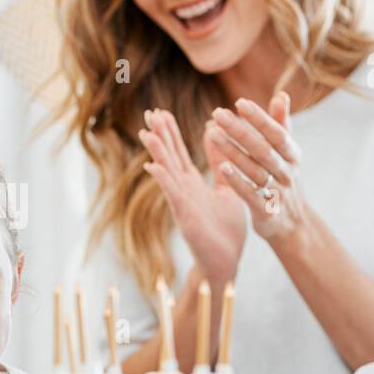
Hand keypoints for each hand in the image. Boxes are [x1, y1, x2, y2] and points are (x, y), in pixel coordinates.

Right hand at [139, 108, 246, 283]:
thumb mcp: (227, 189)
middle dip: (160, 136)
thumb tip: (214, 135)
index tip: (160, 112)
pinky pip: (173, 195)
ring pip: (167, 172)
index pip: (178, 153)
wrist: (226, 261)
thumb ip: (221, 163)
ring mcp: (182, 203)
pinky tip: (153, 166)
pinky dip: (163, 180)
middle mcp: (183, 190)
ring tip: (146, 132)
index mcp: (193, 183)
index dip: (169, 133)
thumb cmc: (226, 229)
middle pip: (169, 157)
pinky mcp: (185, 216)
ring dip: (157, 153)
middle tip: (150, 112)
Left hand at [208, 92, 305, 241]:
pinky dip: (238, 181)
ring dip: (233, 151)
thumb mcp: (288, 154)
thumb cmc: (285, 180)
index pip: (276, 133)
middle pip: (263, 149)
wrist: (293, 225)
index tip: (239, 102)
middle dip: (240, 130)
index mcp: (292, 155)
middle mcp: (287, 172)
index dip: (260, 118)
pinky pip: (251, 194)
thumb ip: (282, 125)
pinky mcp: (266, 211)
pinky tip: (221, 167)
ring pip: (254, 170)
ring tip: (212, 134)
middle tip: (217, 113)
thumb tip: (281, 95)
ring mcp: (278, 192)